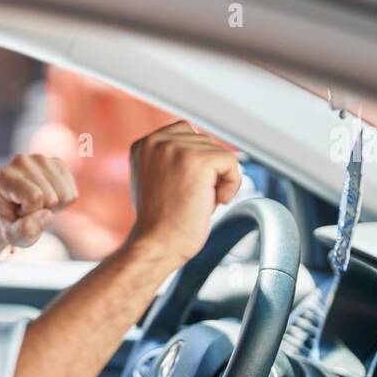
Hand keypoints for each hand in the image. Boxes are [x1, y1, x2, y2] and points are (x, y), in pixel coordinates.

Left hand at [0, 153, 78, 247]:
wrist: (16, 210)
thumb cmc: (13, 223)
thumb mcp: (12, 235)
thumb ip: (24, 232)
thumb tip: (47, 215)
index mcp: (5, 176)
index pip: (34, 197)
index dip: (30, 212)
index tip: (18, 210)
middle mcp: (21, 161)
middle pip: (50, 197)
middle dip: (42, 209)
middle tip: (28, 207)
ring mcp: (41, 159)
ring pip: (63, 195)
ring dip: (53, 206)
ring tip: (37, 203)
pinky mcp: (57, 163)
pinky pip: (72, 194)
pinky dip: (63, 202)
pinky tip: (48, 196)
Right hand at [126, 121, 240, 261]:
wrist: (158, 244)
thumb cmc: (159, 222)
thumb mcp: (155, 179)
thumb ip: (170, 159)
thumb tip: (201, 149)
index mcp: (144, 144)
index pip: (186, 133)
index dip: (195, 161)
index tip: (185, 186)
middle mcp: (157, 141)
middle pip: (204, 142)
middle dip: (205, 171)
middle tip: (188, 196)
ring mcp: (177, 149)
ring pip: (218, 153)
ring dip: (216, 180)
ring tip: (196, 200)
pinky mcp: (198, 160)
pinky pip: (231, 162)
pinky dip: (230, 185)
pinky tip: (213, 202)